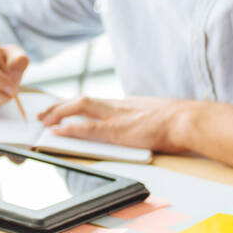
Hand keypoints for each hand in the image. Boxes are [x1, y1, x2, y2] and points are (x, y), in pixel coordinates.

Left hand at [37, 95, 187, 152]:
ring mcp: (116, 116)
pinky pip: (87, 128)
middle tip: (43, 114)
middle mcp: (118, 105)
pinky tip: (56, 132)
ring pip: (79, 107)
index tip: (62, 108)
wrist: (189, 120)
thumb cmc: (179, 121)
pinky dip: (69, 129)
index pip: (95, 101)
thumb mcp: (155, 115)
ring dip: (59, 113)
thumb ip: (142, 117)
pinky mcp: (118, 130)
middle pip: (82, 100)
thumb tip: (139, 125)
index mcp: (126, 104)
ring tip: (44, 121)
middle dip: (60, 106)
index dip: (76, 104)